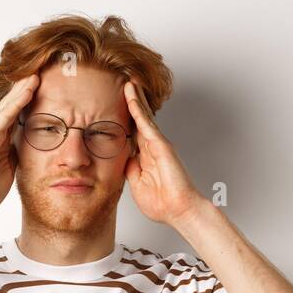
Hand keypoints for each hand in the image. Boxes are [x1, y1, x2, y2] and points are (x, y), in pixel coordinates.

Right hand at [0, 73, 40, 216]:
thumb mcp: (9, 172)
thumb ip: (17, 159)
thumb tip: (30, 154)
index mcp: (1, 142)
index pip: (18, 117)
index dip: (29, 103)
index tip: (44, 91)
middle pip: (13, 106)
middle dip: (26, 90)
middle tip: (40, 72)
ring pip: (10, 105)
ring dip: (23, 89)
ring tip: (36, 73)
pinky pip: (6, 116)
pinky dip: (18, 102)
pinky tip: (29, 89)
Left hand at [123, 80, 206, 226]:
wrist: (179, 211)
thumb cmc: (162, 204)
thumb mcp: (136, 184)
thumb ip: (129, 168)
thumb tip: (121, 156)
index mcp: (146, 157)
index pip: (132, 132)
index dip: (124, 119)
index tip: (113, 108)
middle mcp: (153, 147)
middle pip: (139, 119)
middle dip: (132, 101)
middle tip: (124, 84)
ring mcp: (158, 145)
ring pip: (143, 116)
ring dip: (135, 98)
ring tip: (128, 81)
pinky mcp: (162, 145)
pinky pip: (146, 124)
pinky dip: (138, 110)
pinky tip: (131, 97)